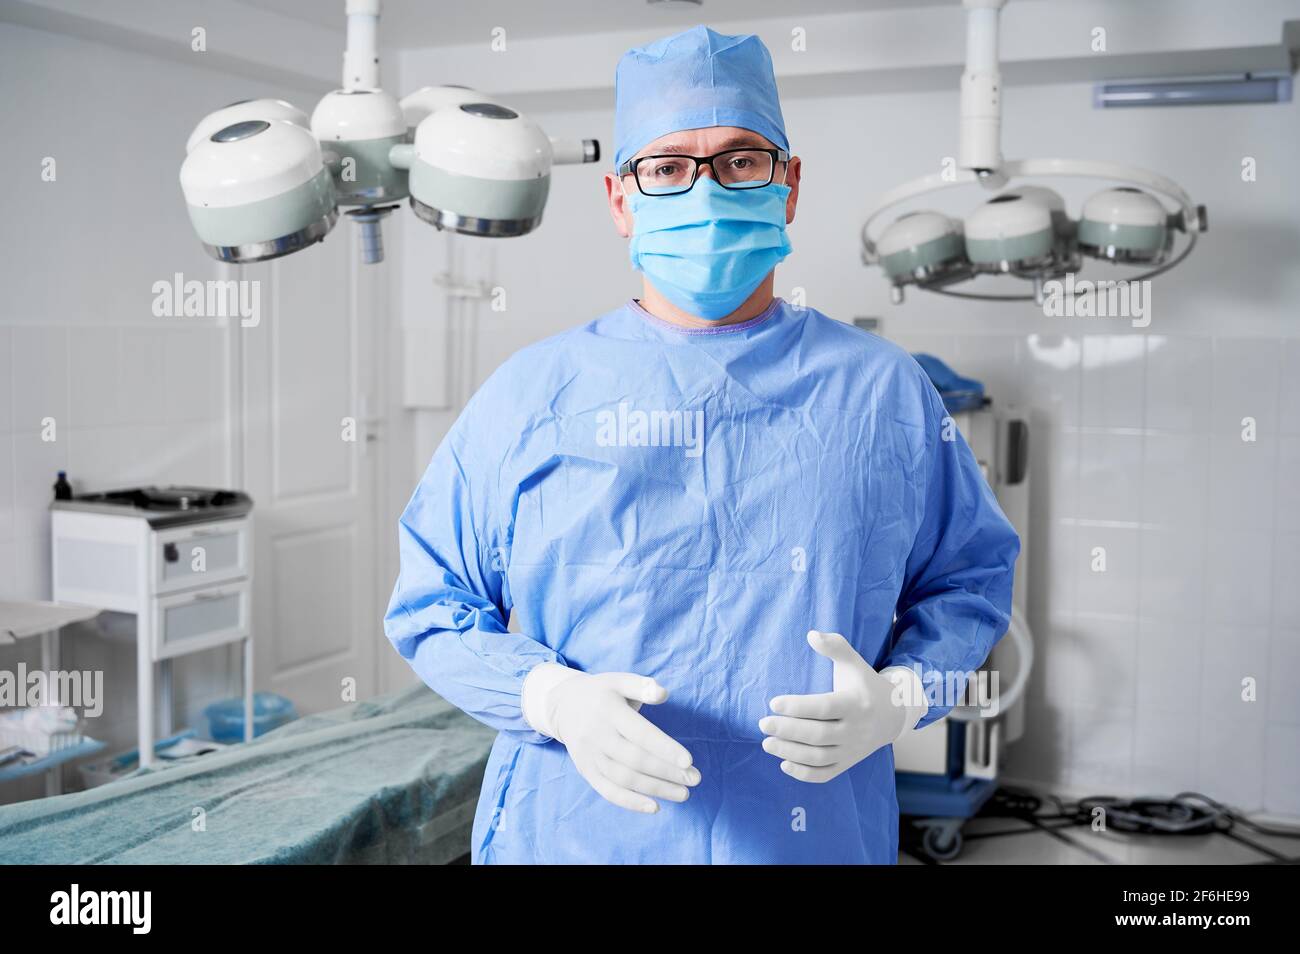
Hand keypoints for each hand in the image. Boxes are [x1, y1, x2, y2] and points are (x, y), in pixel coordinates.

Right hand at [522, 663, 699, 812]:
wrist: (563, 706)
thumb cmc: (602, 692)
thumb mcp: (618, 680)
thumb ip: (641, 686)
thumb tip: (662, 693)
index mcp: (608, 710)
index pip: (640, 733)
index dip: (664, 748)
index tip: (688, 760)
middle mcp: (597, 735)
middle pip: (635, 759)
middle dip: (667, 772)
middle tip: (695, 778)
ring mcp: (590, 755)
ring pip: (624, 778)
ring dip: (656, 789)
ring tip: (683, 794)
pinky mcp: (587, 771)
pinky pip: (608, 791)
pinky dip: (631, 803)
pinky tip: (655, 807)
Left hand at [758, 630, 925, 782]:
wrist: (893, 715)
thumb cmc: (864, 684)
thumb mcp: (854, 663)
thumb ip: (835, 646)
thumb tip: (811, 634)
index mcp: (856, 703)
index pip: (824, 707)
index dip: (798, 707)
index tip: (773, 703)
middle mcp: (855, 729)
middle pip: (818, 735)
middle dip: (788, 731)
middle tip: (763, 724)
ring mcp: (852, 750)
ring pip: (819, 757)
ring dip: (790, 752)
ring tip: (767, 743)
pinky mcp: (848, 763)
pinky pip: (826, 774)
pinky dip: (804, 774)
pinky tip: (784, 764)